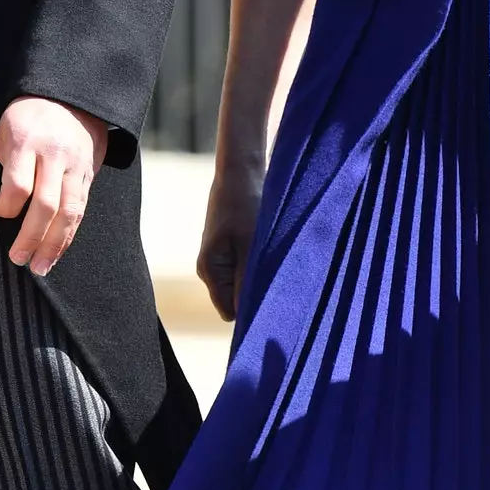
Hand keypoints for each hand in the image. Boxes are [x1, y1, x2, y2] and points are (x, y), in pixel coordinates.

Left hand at [0, 97, 107, 276]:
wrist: (73, 94)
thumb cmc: (29, 113)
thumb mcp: (5, 127)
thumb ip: (4, 162)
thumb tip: (5, 204)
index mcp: (27, 140)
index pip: (18, 184)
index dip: (6, 206)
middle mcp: (55, 155)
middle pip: (45, 204)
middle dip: (31, 237)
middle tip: (18, 259)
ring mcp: (75, 166)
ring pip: (69, 212)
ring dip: (54, 244)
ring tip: (41, 267)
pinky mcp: (89, 175)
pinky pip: (81, 209)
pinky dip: (68, 233)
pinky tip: (57, 250)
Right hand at [197, 160, 263, 323]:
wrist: (240, 172)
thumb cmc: (245, 205)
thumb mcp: (250, 245)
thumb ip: (246, 282)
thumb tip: (248, 317)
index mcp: (210, 271)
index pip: (230, 312)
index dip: (251, 312)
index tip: (273, 301)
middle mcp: (211, 270)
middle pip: (236, 300)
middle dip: (256, 295)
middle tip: (278, 280)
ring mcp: (220, 261)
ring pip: (243, 285)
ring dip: (259, 278)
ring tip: (273, 260)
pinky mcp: (230, 250)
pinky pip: (246, 271)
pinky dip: (259, 267)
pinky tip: (270, 253)